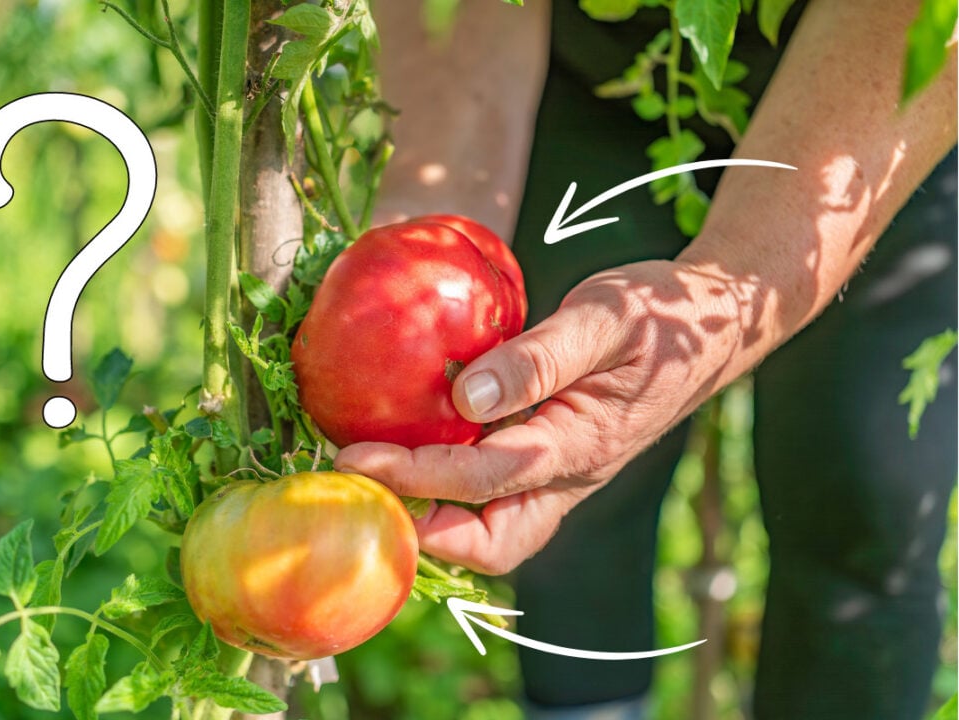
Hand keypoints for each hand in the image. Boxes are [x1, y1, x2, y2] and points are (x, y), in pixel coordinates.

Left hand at [334, 258, 744, 573]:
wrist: (714, 326)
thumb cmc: (663, 315)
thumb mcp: (603, 317)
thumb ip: (537, 358)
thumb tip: (464, 394)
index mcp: (582, 444)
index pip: (486, 479)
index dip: (417, 476)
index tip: (356, 459)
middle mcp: (572, 476)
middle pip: (494, 544)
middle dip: (426, 535)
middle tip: (365, 495)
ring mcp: (567, 475)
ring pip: (496, 529)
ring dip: (436, 518)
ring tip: (376, 480)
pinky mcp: (558, 459)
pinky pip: (501, 494)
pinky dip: (454, 488)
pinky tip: (415, 447)